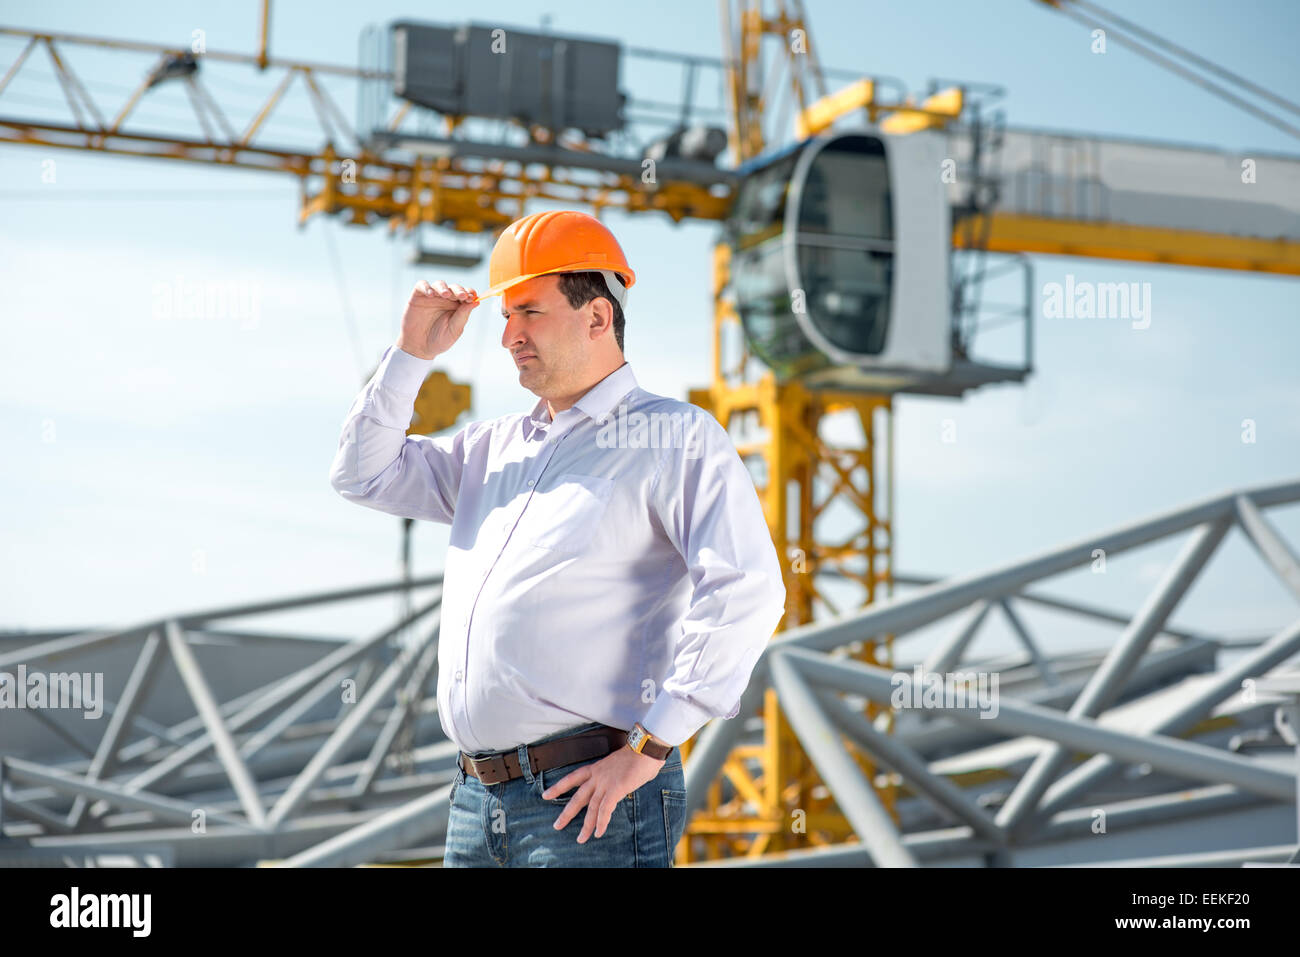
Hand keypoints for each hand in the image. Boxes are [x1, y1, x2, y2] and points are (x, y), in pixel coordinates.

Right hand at [396, 279, 477, 359]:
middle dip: (459, 290)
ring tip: (446, 294)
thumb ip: (463, 315)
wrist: (419, 347)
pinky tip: (431, 294)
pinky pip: (422, 285)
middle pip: (454, 288)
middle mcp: (445, 299)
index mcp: (457, 306)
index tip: (473, 297)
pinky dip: (427, 287)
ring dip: (444, 288)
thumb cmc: (439, 340)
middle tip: (462, 295)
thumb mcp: (454, 329)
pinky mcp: (418, 296)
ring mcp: (432, 297)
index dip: (470, 293)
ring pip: (439, 284)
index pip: (465, 295)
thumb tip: (476, 302)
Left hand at [544, 746, 664, 842]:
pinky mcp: (615, 789)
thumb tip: (618, 787)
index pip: (572, 778)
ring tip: (581, 838)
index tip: (546, 795)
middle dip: (567, 813)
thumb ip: (613, 777)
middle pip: (578, 797)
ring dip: (586, 825)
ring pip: (591, 807)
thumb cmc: (636, 756)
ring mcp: (605, 783)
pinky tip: (599, 832)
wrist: (645, 749)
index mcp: (596, 768)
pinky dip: (601, 822)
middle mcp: (597, 776)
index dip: (558, 787)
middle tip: (557, 825)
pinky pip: (605, 809)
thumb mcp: (617, 765)